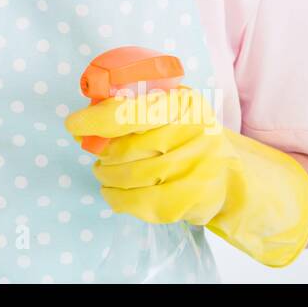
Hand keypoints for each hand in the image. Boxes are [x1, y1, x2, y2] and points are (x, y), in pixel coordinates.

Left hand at [64, 85, 307, 267]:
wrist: (235, 174)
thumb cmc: (190, 135)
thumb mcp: (174, 107)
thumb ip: (138, 103)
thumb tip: (86, 113)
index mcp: (183, 105)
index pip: (127, 111)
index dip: (93, 120)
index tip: (72, 124)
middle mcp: (193, 134)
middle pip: (124, 147)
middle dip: (100, 151)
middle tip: (93, 150)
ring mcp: (195, 169)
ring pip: (128, 176)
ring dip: (106, 175)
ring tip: (103, 171)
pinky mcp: (191, 200)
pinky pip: (139, 202)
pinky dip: (117, 199)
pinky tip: (112, 192)